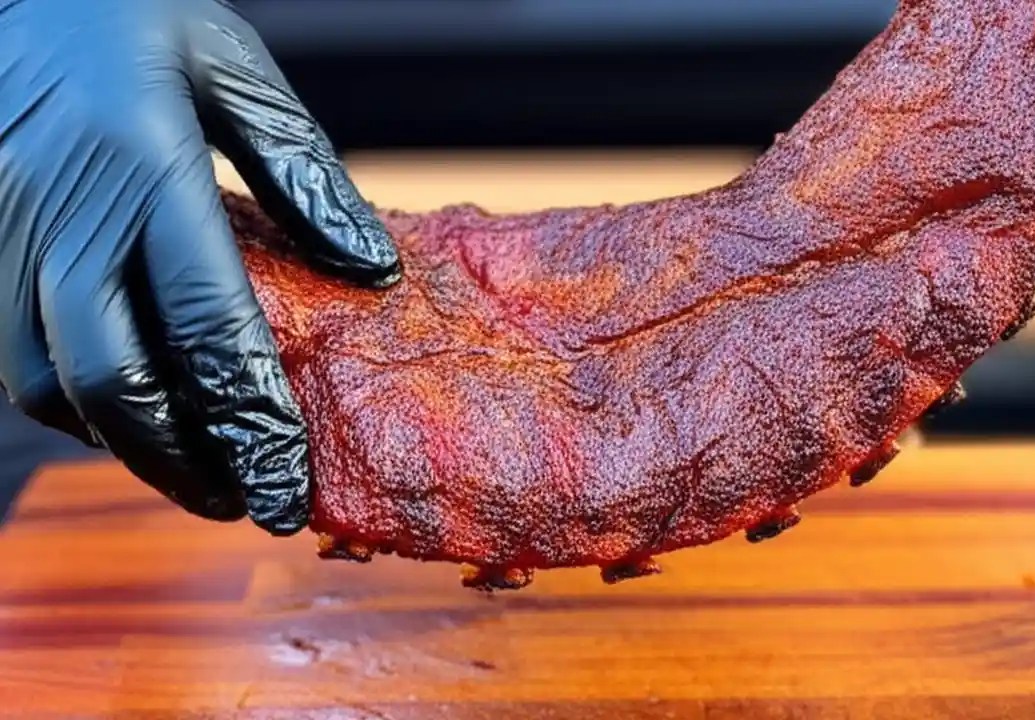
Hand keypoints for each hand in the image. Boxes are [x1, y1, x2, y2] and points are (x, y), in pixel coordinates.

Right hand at [0, 0, 401, 534]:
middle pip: (114, 384)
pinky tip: (134, 412)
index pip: (210, 328)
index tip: (287, 487)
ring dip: (126, 445)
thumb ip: (302, 171)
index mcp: (142, 170)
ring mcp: (5, 237)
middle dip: (181, 463)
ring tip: (196, 474)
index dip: (252, 421)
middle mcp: (63, 217)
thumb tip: (372, 270)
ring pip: (50, 386)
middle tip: (241, 504)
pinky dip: (77, 404)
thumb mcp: (231, 66)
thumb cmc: (126, 15)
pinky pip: (14, 357)